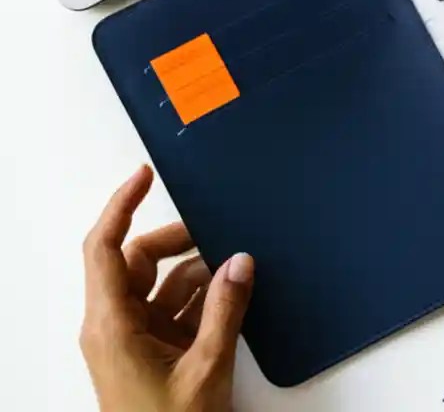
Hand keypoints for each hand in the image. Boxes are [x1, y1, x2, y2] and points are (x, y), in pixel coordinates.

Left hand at [80, 166, 254, 411]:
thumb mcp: (206, 367)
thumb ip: (225, 308)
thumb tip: (239, 262)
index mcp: (111, 326)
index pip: (103, 248)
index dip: (121, 206)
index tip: (144, 176)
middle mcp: (113, 327)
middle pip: (135, 262)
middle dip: (175, 242)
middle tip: (216, 230)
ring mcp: (131, 340)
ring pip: (159, 285)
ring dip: (197, 274)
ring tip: (237, 270)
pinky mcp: (151, 353)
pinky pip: (173, 310)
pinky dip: (202, 300)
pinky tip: (233, 296)